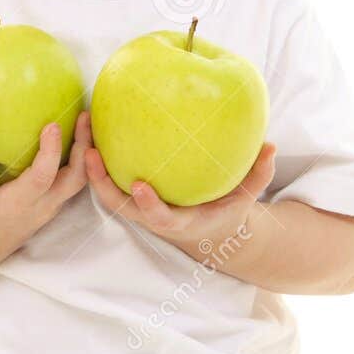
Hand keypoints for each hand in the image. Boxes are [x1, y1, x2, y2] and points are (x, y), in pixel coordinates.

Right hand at [0, 109, 90, 268]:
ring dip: (86, 153)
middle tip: (84, 115)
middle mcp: (38, 208)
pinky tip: (76, 135)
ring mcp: (48, 209)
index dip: (51, 152)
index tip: (53, 124)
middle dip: (84, 148)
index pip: (42, 177)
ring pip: (79, 182)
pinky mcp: (50, 207)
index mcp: (16, 204)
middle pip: (75, 179)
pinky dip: (79, 161)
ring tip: (85, 120)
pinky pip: (73, 183)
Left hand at [83, 108, 276, 263]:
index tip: (139, 185)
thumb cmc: (226, 210)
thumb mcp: (246, 197)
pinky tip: (92, 123)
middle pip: (117, 205)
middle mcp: (150, 216)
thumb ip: (258, 174)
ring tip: (83, 129)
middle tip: (89, 153)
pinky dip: (97, 156)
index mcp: (177, 222)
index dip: (147, 205)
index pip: (159, 218)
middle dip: (99, 182)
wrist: (207, 230)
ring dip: (89, 166)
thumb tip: (271, 145)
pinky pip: (107, 176)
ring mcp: (135, 207)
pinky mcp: (128, 195)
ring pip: (104, 190)